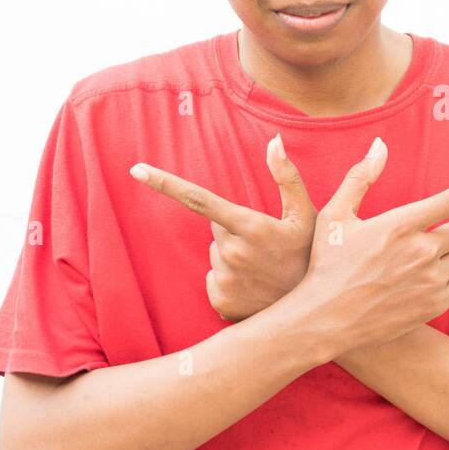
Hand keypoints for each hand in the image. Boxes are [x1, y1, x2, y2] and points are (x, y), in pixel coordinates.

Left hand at [129, 134, 316, 320]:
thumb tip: (274, 140)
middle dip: (234, 231)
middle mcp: (233, 252)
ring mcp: (226, 279)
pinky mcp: (220, 301)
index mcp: (251, 227)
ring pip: (216, 254)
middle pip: (215, 228)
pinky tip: (253, 285)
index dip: (166, 183)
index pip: (200, 200)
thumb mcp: (306, 214)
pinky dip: (230, 280)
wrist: (311, 309)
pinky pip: (213, 279)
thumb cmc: (311, 254)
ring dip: (234, 256)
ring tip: (262, 267)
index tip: (137, 170)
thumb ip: (287, 176)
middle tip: (264, 245)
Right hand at [298, 135, 448, 360]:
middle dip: (440, 235)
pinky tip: (415, 288)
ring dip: (442, 261)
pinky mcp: (434, 305)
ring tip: (406, 271)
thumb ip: (361, 177)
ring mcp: (430, 280)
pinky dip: (445, 284)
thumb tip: (380, 144)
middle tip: (408, 247)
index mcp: (401, 223)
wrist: (325, 320)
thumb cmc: (327, 264)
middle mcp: (421, 250)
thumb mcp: (336, 216)